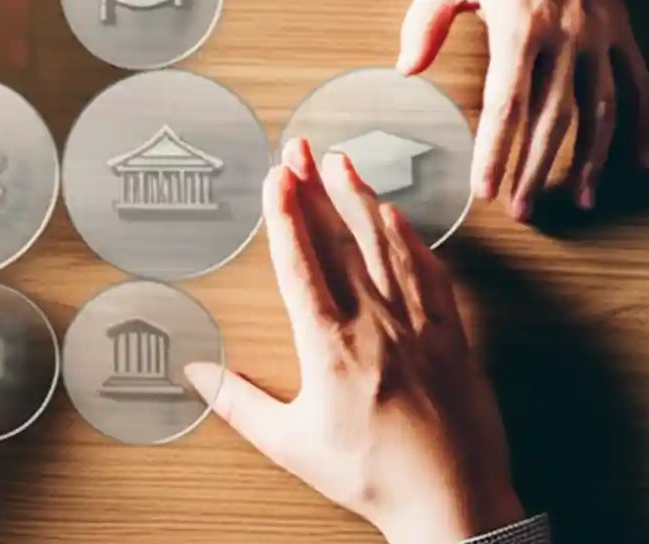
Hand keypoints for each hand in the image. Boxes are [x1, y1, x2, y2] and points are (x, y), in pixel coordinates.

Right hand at [185, 139, 522, 543]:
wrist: (452, 501)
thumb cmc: (371, 476)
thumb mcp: (291, 444)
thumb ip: (238, 403)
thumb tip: (195, 373)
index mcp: (331, 347)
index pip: (302, 264)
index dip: (286, 216)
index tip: (276, 177)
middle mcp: (375, 324)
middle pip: (340, 240)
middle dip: (315, 188)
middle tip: (299, 147)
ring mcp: (418, 324)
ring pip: (387, 246)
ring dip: (362, 199)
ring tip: (343, 162)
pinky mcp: (451, 334)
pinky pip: (431, 273)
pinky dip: (412, 238)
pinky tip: (399, 217)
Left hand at [397, 0, 648, 219]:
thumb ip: (423, 24)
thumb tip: (405, 69)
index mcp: (519, 25)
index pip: (507, 104)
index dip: (496, 151)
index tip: (486, 190)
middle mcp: (565, 35)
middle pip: (553, 117)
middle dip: (535, 168)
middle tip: (520, 210)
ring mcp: (599, 33)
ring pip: (600, 108)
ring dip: (590, 159)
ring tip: (579, 201)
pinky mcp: (619, 28)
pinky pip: (637, 83)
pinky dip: (640, 124)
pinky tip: (634, 163)